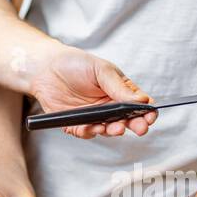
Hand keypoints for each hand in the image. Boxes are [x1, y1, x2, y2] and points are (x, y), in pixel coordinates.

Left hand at [28, 45, 157, 138]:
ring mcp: (94, 117)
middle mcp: (109, 107)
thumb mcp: (101, 70)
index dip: (147, 112)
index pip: (138, 105)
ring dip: (113, 130)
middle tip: (139, 128)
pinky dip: (89, 132)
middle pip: (127, 121)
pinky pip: (86, 132)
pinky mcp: (77, 124)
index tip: (151, 116)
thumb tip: (143, 100)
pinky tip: (91, 127)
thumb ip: (119, 87)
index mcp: (119, 92)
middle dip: (135, 125)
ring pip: (108, 129)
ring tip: (115, 128)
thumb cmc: (75, 64)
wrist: (45, 67)